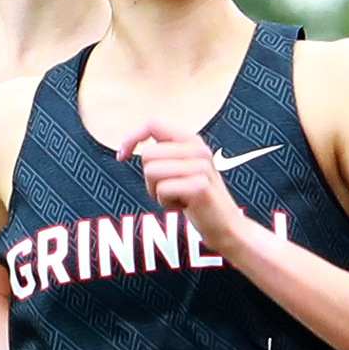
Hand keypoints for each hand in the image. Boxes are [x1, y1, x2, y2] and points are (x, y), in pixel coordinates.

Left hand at [115, 121, 246, 253]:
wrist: (226, 226)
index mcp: (192, 140)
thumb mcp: (181, 169)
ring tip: (178, 197)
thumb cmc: (197, 199)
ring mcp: (200, 167)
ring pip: (151, 172)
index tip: (122, 156)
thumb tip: (127, 145)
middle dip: (150, 178)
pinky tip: (184, 206)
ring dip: (157, 192)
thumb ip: (163, 153)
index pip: (153, 123)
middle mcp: (198, 149)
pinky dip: (166, 202)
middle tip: (170, 190)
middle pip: (147, 154)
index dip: (132, 137)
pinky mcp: (199, 186)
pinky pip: (161, 190)